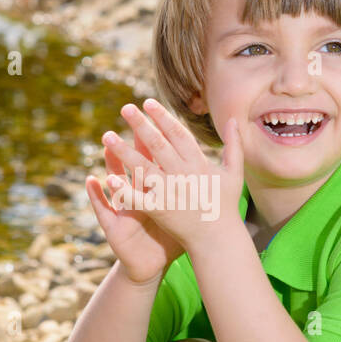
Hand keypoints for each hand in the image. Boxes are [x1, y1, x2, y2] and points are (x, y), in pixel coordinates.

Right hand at [85, 114, 185, 285]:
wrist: (150, 266)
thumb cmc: (168, 239)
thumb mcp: (183, 215)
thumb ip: (194, 193)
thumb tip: (214, 172)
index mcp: (158, 191)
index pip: (159, 164)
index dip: (160, 147)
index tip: (162, 124)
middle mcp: (139, 195)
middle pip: (136, 167)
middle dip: (135, 146)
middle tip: (132, 122)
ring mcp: (124, 208)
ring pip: (117, 181)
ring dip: (111, 163)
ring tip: (106, 144)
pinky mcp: (113, 225)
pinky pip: (103, 207)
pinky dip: (96, 194)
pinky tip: (91, 180)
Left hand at [100, 98, 242, 254]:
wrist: (218, 238)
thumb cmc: (225, 204)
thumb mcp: (234, 172)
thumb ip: (234, 144)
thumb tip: (232, 118)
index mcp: (199, 163)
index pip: (177, 134)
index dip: (162, 117)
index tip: (147, 102)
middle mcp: (183, 174)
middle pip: (157, 145)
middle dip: (140, 125)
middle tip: (124, 108)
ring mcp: (170, 193)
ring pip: (143, 167)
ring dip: (123, 151)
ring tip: (106, 136)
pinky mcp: (160, 211)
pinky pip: (139, 198)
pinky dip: (124, 189)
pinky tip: (108, 177)